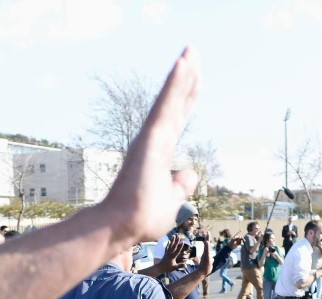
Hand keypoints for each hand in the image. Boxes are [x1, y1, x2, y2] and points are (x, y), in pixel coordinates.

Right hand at [97, 49, 200, 244]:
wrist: (125, 225)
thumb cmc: (142, 217)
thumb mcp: (172, 201)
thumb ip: (181, 185)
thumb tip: (190, 172)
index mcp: (161, 153)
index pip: (178, 119)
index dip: (187, 97)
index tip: (196, 78)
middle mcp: (155, 141)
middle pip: (176, 103)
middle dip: (186, 78)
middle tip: (193, 52)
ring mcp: (153, 138)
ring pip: (171, 99)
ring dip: (181, 73)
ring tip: (191, 49)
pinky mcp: (152, 138)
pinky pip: (166, 105)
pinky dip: (174, 84)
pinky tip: (183, 63)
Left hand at [157, 234, 185, 270]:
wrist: (160, 268)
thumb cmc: (167, 268)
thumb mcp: (174, 268)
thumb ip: (180, 265)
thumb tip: (186, 265)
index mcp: (172, 257)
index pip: (177, 251)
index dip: (180, 246)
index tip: (182, 242)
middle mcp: (170, 254)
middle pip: (174, 246)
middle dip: (176, 241)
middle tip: (179, 236)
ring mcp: (167, 253)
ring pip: (170, 245)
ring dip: (172, 240)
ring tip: (174, 236)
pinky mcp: (165, 253)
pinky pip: (167, 247)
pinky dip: (168, 244)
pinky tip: (169, 241)